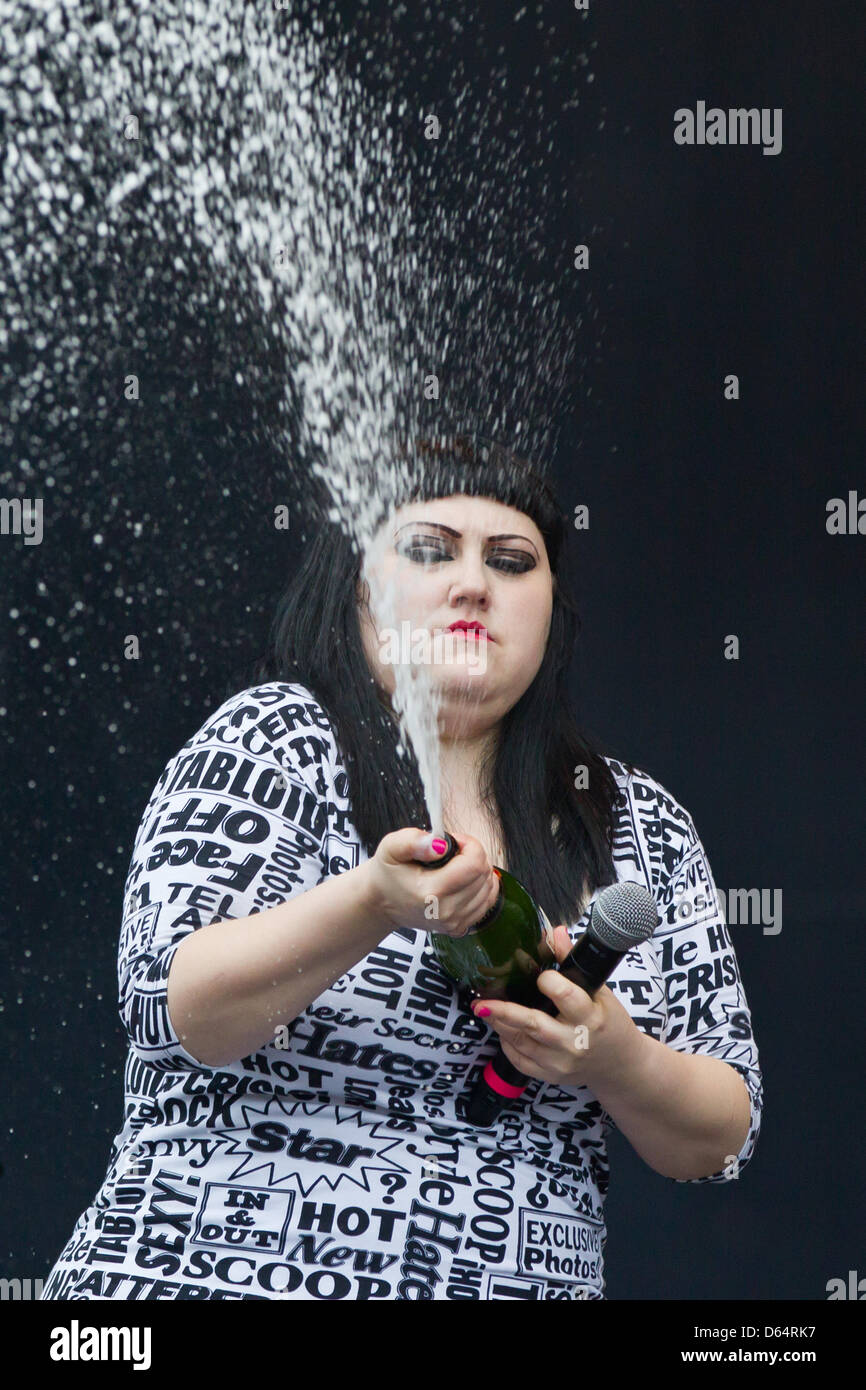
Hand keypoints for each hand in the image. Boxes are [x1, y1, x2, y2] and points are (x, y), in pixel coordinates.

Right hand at [364, 828, 499, 937]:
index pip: (475, 864)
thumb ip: (413, 841)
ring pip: (489, 887)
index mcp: (431, 893)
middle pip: (484, 874)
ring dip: (478, 870)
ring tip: (456, 866)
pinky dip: (481, 886)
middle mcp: (445, 912)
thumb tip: (439, 844)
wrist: (382, 902)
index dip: (470, 844)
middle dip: (474, 855)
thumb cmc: (388, 874)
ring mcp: (454, 922)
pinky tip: (464, 879)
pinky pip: (487, 901)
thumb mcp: (392, 848)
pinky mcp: (460, 927)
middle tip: (453, 852)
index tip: (454, 842)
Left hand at [470, 925, 645, 1088]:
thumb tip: (555, 932)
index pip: (565, 996)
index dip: (549, 982)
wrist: (619, 1065)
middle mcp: (574, 1042)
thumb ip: (572, 962)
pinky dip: (507, 1042)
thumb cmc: (609, 1023)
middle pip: (534, 1025)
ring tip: (484, 1007)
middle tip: (481, 1002)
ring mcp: (560, 1063)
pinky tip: (502, 1027)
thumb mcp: (599, 991)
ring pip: (520, 1042)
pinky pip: (519, 1059)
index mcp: (591, 1018)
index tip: (541, 975)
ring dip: (499, 1023)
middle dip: (505, 1012)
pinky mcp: (549, 1076)